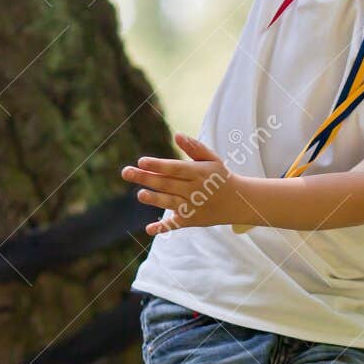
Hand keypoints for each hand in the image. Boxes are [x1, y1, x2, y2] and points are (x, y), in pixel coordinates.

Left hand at [121, 133, 239, 234]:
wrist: (238, 202)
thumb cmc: (220, 177)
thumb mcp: (212, 159)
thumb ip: (194, 147)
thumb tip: (176, 135)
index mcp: (198, 173)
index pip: (175, 168)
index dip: (158, 165)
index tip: (141, 161)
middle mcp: (195, 190)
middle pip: (167, 184)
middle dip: (146, 178)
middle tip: (126, 172)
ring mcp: (193, 206)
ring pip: (170, 203)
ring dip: (155, 199)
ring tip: (140, 194)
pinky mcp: (191, 220)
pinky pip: (176, 225)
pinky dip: (163, 228)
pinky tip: (148, 229)